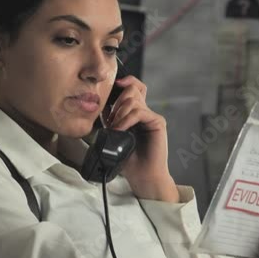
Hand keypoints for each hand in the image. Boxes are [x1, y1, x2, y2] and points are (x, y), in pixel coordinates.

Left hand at [106, 75, 177, 201]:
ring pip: (133, 99)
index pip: (133, 88)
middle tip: (111, 120)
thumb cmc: (129, 160)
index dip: (125, 81)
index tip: (113, 85)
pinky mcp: (157, 122)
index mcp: (135, 113)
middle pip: (132, 89)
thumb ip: (110, 119)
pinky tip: (121, 129)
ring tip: (115, 128)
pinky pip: (139, 112)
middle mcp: (145, 112)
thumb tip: (100, 105)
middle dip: (117, 102)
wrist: (142, 176)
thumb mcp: (114, 135)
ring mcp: (152, 117)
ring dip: (119, 113)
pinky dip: (126, 119)